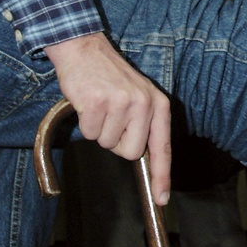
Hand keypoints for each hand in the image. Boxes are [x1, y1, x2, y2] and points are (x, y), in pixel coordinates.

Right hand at [43, 32, 172, 202]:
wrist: (84, 48)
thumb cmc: (109, 77)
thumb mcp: (138, 95)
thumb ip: (144, 124)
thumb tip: (144, 159)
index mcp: (158, 104)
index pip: (163, 147)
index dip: (163, 175)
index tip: (162, 198)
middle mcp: (144, 104)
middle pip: (130, 152)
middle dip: (116, 142)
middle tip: (111, 118)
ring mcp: (121, 103)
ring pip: (106, 144)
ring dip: (98, 130)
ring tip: (99, 106)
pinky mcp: (98, 103)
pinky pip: (89, 133)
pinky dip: (84, 123)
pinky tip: (87, 103)